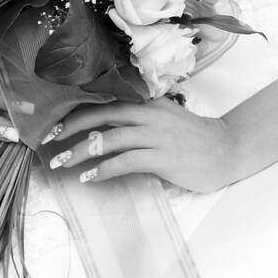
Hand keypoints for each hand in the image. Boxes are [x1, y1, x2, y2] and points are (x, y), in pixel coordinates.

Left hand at [45, 97, 238, 193]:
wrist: (227, 149)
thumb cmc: (194, 138)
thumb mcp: (166, 118)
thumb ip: (140, 119)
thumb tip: (104, 130)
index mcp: (150, 101)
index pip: (108, 100)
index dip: (80, 110)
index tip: (57, 120)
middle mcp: (151, 113)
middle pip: (104, 114)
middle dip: (73, 127)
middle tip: (50, 139)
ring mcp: (157, 134)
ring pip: (111, 139)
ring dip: (82, 152)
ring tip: (63, 163)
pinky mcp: (163, 157)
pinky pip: (126, 161)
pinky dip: (104, 169)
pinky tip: (90, 177)